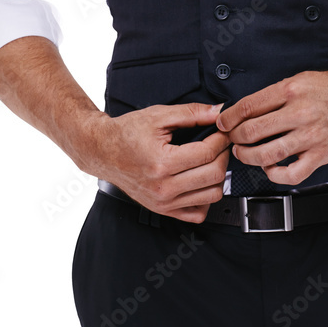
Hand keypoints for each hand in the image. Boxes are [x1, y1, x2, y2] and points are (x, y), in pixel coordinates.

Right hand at [79, 102, 230, 223]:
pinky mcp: (163, 210)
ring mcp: (163, 203)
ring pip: (211, 196)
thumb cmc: (127, 132)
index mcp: (162, 163)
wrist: (103, 151)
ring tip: (213, 159)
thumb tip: (218, 112)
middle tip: (221, 142)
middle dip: (224, 154)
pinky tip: (202, 180)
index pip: (207, 154)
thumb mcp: (159, 115)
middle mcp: (163, 188)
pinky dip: (206, 198)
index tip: (223, 130)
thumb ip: (191, 113)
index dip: (221, 139)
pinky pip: (197, 214)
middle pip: (213, 175)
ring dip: (218, 176)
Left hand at [215, 68, 327, 186]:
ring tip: (243, 153)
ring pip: (268, 153)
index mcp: (290, 90)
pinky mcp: (321, 155)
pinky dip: (275, 174)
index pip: (249, 106)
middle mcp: (299, 113)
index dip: (229, 117)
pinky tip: (270, 168)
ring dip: (248, 156)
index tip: (222, 123)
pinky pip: (292, 174)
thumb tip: (246, 109)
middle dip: (234, 137)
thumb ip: (274, 95)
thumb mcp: (300, 79)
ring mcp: (310, 136)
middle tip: (230, 138)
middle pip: (253, 131)